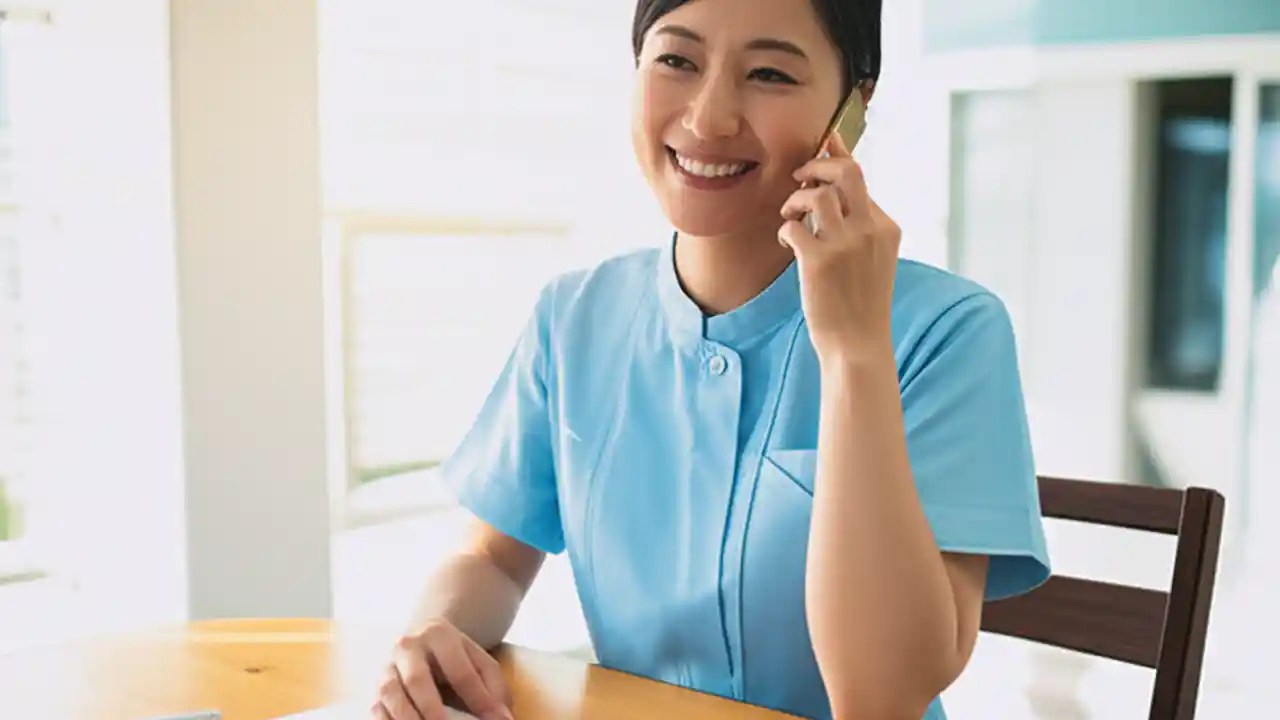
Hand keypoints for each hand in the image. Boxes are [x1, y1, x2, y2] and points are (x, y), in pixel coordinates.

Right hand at [371, 619, 513, 719]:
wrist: (422, 641)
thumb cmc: (457, 658)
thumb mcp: (480, 662)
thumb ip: (494, 689)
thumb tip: (502, 719)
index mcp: (438, 634)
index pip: (460, 671)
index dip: (478, 699)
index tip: (493, 719)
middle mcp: (407, 647)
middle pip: (417, 680)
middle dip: (433, 710)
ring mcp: (387, 667)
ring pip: (390, 695)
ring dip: (406, 719)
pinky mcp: (374, 689)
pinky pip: (376, 709)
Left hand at [778, 130, 899, 363]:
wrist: (858, 344)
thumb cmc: (860, 303)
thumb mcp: (873, 259)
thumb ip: (860, 226)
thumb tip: (835, 192)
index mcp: (886, 228)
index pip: (861, 179)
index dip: (837, 157)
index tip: (823, 144)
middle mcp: (870, 231)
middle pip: (847, 171)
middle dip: (818, 164)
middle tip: (800, 176)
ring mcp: (846, 245)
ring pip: (818, 194)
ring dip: (796, 199)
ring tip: (790, 214)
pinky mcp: (820, 262)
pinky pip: (794, 226)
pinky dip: (785, 229)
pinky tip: (787, 241)